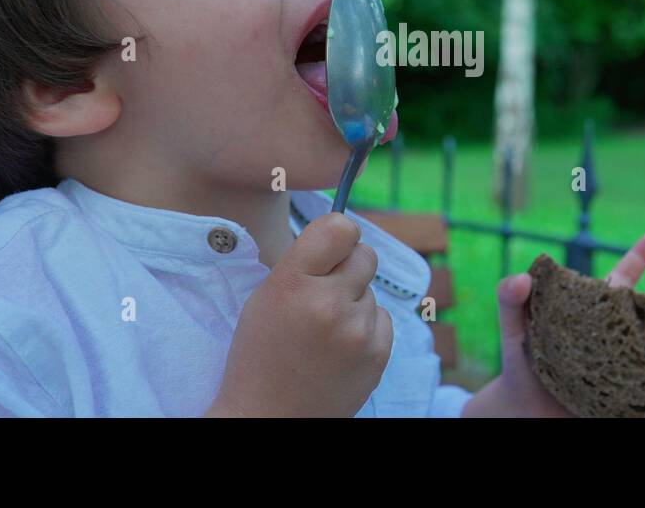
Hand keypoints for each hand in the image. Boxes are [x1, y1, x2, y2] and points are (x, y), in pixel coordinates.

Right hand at [209, 213, 392, 416]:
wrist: (268, 417)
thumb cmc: (262, 353)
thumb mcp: (266, 296)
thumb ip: (305, 261)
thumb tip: (348, 231)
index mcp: (293, 282)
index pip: (341, 227)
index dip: (339, 235)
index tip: (331, 248)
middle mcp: (328, 304)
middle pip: (365, 255)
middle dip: (348, 268)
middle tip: (324, 294)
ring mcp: (357, 332)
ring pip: (371, 291)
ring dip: (353, 303)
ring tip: (324, 333)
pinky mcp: (377, 355)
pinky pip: (382, 319)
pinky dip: (366, 329)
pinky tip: (339, 349)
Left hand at [463, 231, 644, 417]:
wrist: (523, 410)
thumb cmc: (524, 363)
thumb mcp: (515, 329)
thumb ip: (512, 300)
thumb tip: (522, 278)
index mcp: (600, 311)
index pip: (625, 277)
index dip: (641, 255)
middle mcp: (624, 337)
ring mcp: (634, 370)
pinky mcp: (634, 404)